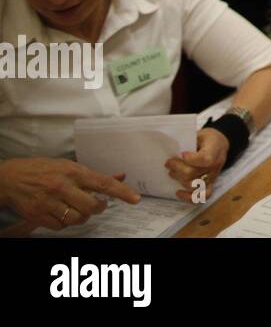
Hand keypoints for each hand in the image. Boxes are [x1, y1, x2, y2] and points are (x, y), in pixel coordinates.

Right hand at [0, 157, 139, 233]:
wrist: (11, 178)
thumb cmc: (44, 170)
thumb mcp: (70, 166)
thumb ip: (94, 175)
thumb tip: (120, 176)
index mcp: (74, 172)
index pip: (103, 183)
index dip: (122, 192)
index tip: (136, 199)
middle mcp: (62, 186)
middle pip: (92, 206)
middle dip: (99, 208)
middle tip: (97, 205)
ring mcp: (49, 202)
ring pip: (77, 219)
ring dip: (82, 217)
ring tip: (77, 208)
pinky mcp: (38, 215)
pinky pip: (60, 226)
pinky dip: (64, 223)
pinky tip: (61, 213)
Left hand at [166, 127, 228, 201]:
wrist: (221, 144)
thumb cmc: (208, 138)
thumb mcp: (201, 133)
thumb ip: (189, 141)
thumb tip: (172, 150)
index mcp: (214, 150)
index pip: (205, 159)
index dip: (191, 159)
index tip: (182, 153)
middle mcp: (215, 166)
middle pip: (193, 173)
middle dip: (177, 168)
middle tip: (169, 162)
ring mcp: (212, 177)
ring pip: (193, 185)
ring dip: (179, 179)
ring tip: (172, 172)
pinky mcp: (209, 185)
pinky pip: (202, 197)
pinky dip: (189, 197)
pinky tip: (178, 192)